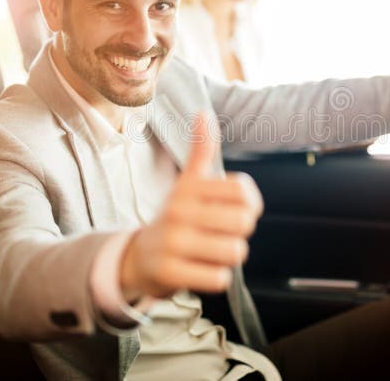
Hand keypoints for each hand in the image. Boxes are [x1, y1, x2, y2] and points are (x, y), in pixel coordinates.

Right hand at [119, 112, 262, 299]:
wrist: (138, 257)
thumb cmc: (177, 216)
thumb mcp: (188, 183)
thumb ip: (202, 150)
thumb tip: (204, 112)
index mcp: (189, 187)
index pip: (244, 191)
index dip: (251, 204)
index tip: (237, 210)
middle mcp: (179, 211)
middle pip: (244, 223)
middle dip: (240, 233)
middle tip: (221, 234)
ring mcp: (173, 242)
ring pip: (236, 252)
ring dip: (229, 256)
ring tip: (210, 251)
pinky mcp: (169, 272)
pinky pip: (219, 278)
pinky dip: (217, 277)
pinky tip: (201, 269)